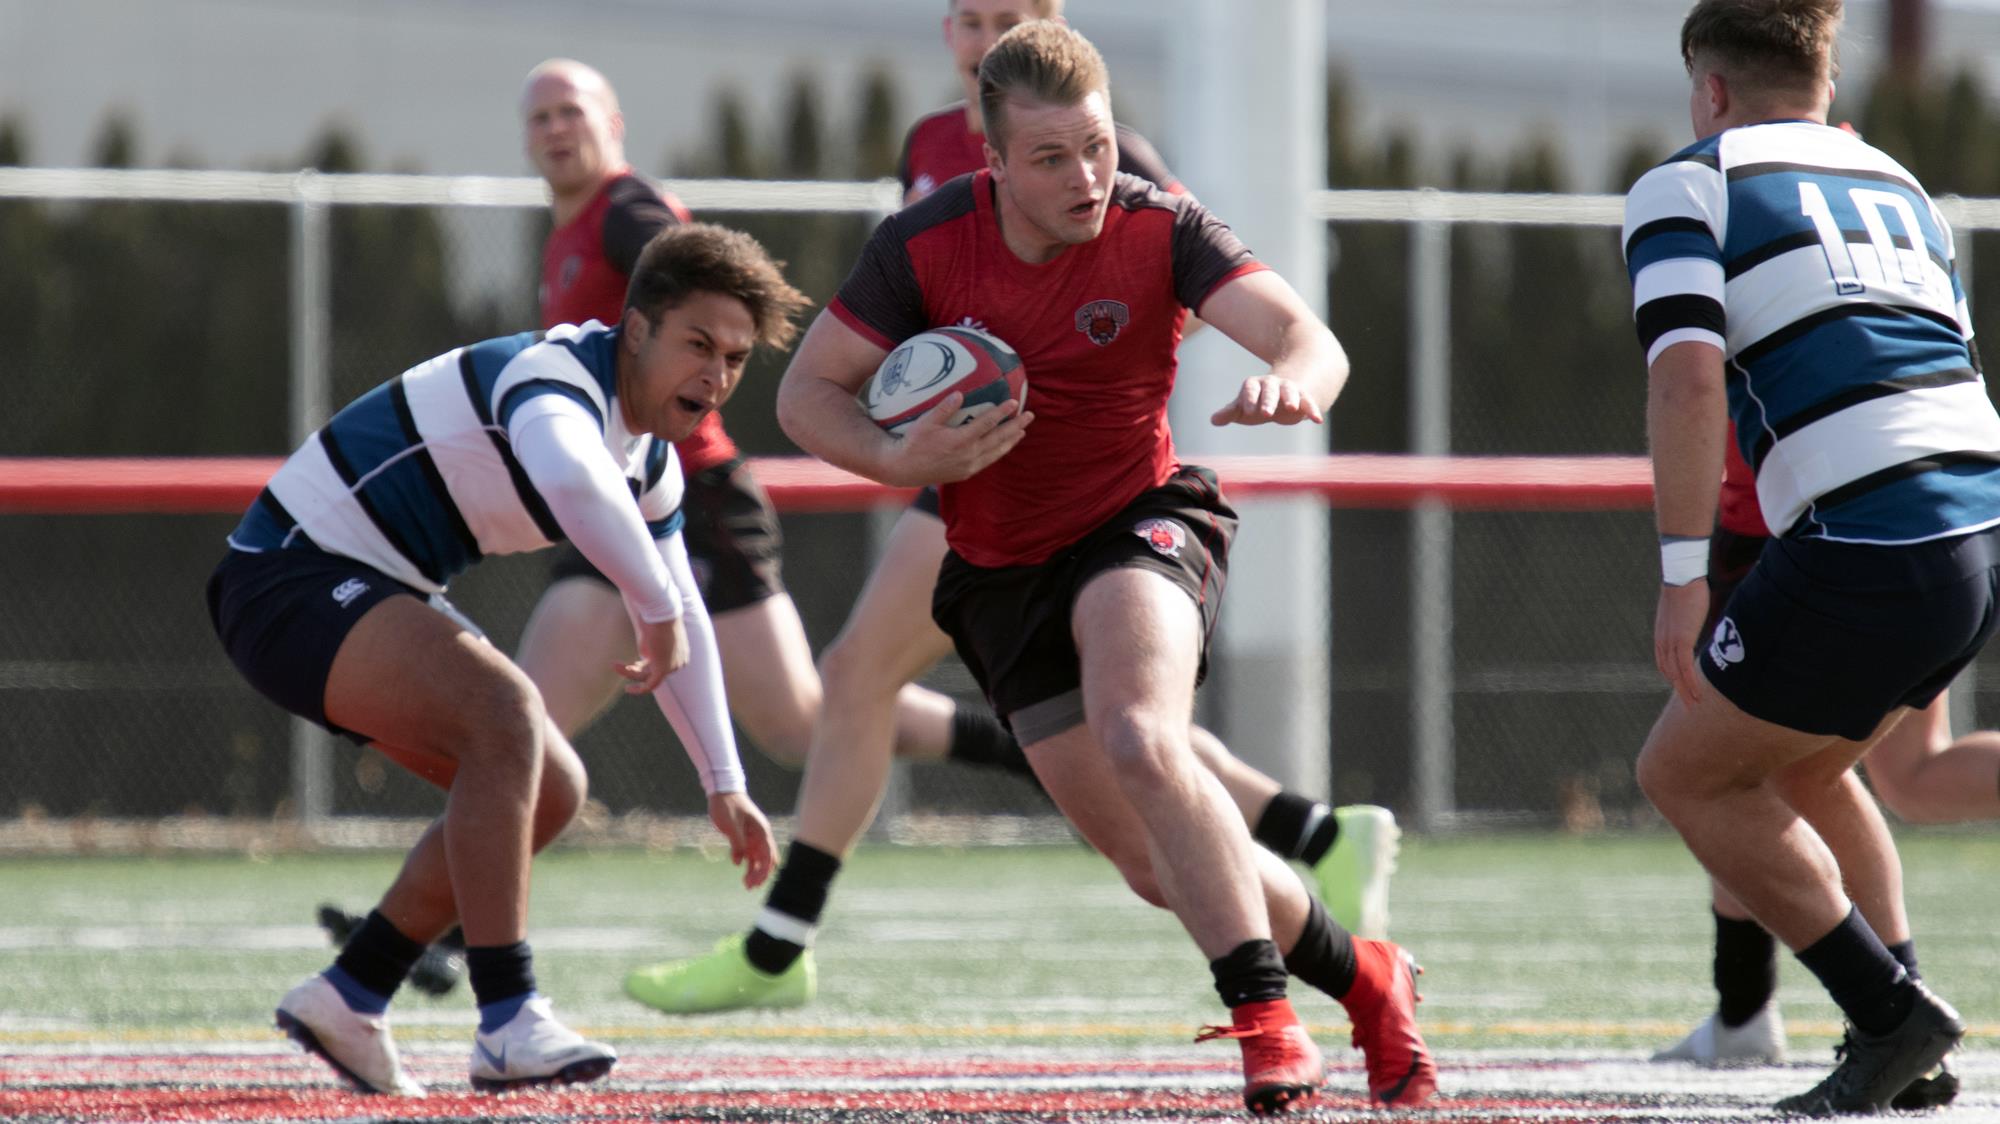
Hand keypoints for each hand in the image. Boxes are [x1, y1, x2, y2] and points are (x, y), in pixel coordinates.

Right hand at [617, 615, 689, 694]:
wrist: (661, 610)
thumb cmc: (656, 615)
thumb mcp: (651, 631)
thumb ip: (649, 644)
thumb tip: (644, 654)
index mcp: (680, 652)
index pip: (661, 665)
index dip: (643, 666)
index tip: (632, 663)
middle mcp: (679, 662)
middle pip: (653, 672)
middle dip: (634, 670)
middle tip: (616, 665)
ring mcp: (673, 667)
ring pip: (647, 677)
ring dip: (629, 673)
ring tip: (614, 665)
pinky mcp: (664, 669)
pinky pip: (649, 685)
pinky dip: (638, 688)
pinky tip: (627, 689)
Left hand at [707, 791, 776, 888]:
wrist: (721, 791)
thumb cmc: (727, 805)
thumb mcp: (731, 825)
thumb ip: (737, 843)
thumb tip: (739, 862)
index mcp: (761, 831)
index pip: (768, 854)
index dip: (764, 870)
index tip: (757, 882)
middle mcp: (760, 835)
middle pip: (765, 859)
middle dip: (760, 874)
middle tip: (749, 886)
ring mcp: (752, 836)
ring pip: (757, 858)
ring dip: (754, 871)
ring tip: (746, 884)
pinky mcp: (744, 837)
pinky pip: (748, 854)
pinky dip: (746, 863)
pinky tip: (740, 868)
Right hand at [891, 392, 1032, 484]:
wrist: (905, 469)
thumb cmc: (913, 442)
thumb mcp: (926, 423)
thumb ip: (944, 408)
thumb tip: (960, 394)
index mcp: (961, 441)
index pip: (987, 424)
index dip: (1002, 412)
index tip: (1014, 402)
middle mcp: (969, 455)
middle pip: (999, 439)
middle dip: (1016, 426)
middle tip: (1030, 416)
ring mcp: (969, 466)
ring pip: (996, 452)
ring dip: (1011, 441)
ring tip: (1022, 431)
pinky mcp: (966, 473)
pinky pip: (988, 461)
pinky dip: (999, 452)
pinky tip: (1003, 446)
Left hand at [1210, 374, 1323, 425]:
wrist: (1282, 396)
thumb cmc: (1258, 403)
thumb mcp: (1244, 408)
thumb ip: (1230, 413)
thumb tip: (1213, 420)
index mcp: (1254, 385)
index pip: (1250, 389)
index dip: (1249, 399)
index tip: (1248, 411)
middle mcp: (1272, 384)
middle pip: (1270, 389)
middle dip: (1268, 400)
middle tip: (1265, 414)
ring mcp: (1288, 389)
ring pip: (1290, 391)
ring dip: (1290, 399)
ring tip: (1291, 408)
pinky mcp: (1303, 398)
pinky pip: (1308, 402)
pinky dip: (1312, 409)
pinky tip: (1317, 420)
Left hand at [1654, 580, 1709, 706]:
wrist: (1680, 577)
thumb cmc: (1685, 589)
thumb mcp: (1682, 610)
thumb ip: (1685, 621)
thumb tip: (1694, 622)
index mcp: (1661, 635)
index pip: (1664, 663)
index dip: (1673, 677)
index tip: (1681, 687)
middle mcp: (1663, 642)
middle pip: (1669, 672)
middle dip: (1679, 689)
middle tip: (1689, 704)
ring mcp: (1670, 642)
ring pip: (1676, 674)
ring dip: (1685, 690)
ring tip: (1695, 704)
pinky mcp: (1681, 640)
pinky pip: (1684, 667)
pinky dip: (1689, 682)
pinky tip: (1696, 693)